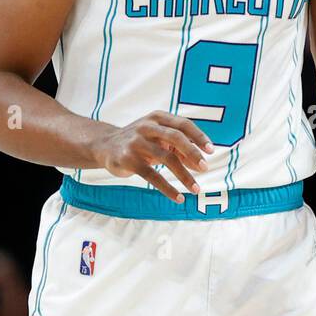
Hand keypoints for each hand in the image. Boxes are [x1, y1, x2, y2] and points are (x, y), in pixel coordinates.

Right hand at [92, 111, 214, 202]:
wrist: (104, 146)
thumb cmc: (140, 141)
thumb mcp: (159, 138)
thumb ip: (179, 149)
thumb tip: (201, 164)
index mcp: (158, 118)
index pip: (184, 124)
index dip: (199, 137)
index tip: (211, 151)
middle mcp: (148, 127)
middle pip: (176, 137)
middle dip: (193, 153)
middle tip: (205, 168)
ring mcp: (136, 142)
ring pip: (166, 158)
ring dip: (184, 175)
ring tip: (196, 189)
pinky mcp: (128, 159)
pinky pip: (152, 176)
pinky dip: (167, 188)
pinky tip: (178, 197)